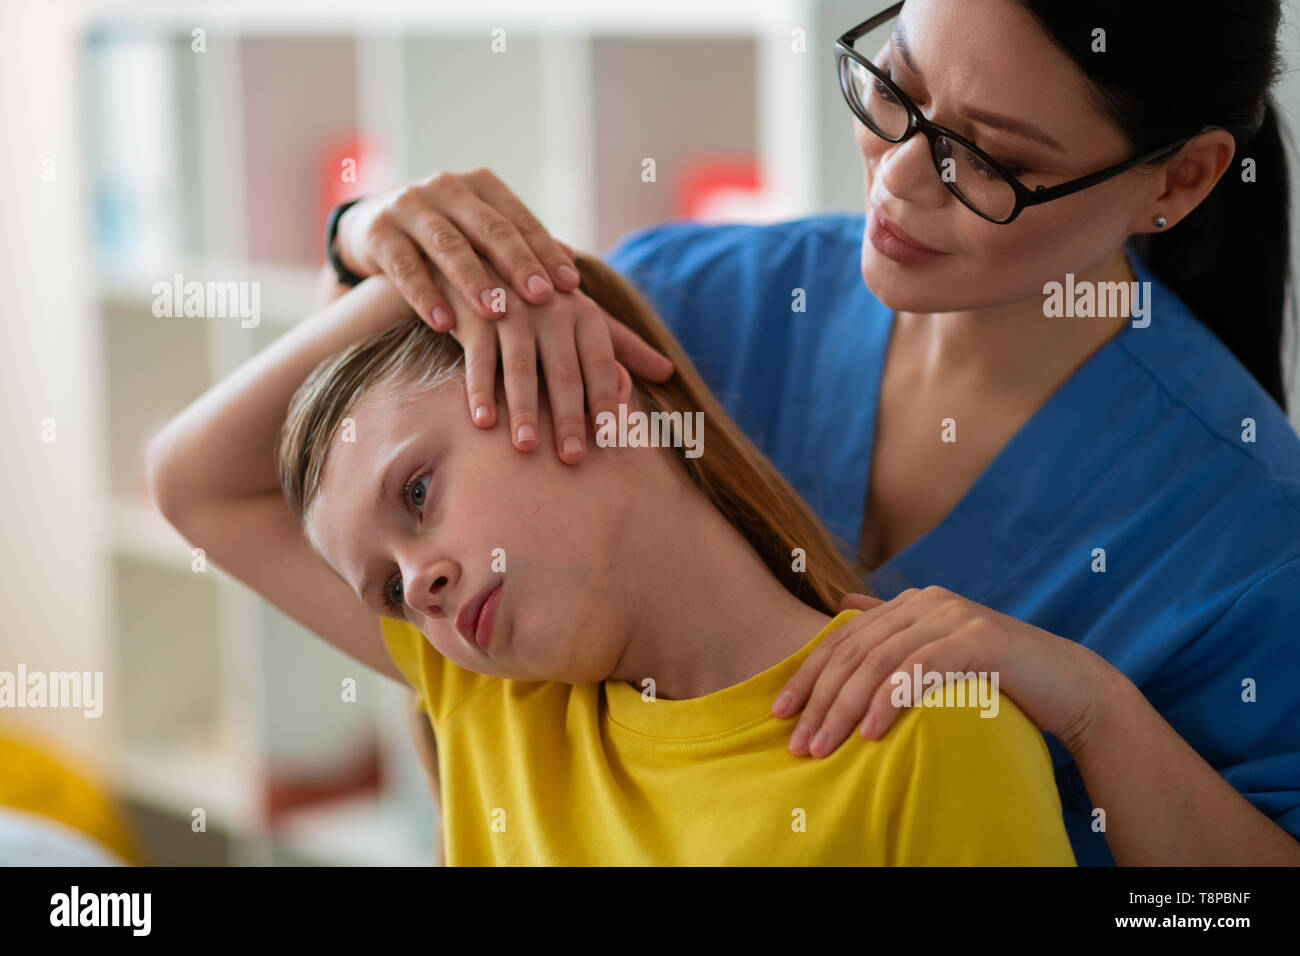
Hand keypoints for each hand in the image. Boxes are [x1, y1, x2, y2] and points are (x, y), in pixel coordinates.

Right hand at [339, 170, 673, 462]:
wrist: (378, 235)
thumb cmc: (469, 268)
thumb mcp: (517, 277)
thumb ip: (584, 319)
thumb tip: (663, 370)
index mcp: (493, 192)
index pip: (531, 225)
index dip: (552, 255)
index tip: (575, 290)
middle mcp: (455, 193)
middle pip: (496, 235)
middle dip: (521, 270)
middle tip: (544, 300)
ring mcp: (414, 211)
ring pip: (450, 248)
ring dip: (475, 283)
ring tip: (495, 316)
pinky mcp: (381, 237)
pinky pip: (405, 268)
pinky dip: (425, 295)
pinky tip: (443, 325)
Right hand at [431, 255, 659, 461]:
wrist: (483, 257)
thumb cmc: (543, 298)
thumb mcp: (585, 314)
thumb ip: (624, 346)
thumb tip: (667, 372)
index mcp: (584, 312)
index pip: (601, 361)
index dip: (606, 399)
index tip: (610, 437)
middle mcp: (552, 309)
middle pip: (564, 370)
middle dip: (568, 416)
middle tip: (572, 458)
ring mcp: (512, 311)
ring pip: (521, 366)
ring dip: (524, 408)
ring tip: (527, 447)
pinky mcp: (476, 315)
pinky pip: (479, 358)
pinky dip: (479, 390)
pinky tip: (483, 423)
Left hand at [771, 585, 1114, 757]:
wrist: (1066, 683)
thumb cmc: (994, 676)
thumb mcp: (936, 648)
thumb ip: (892, 628)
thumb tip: (842, 609)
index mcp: (910, 603)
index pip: (843, 639)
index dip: (807, 675)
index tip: (780, 712)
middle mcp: (927, 601)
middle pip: (855, 652)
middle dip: (820, 700)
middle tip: (797, 742)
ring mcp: (953, 617)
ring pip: (880, 663)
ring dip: (846, 709)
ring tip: (824, 747)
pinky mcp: (978, 640)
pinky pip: (919, 670)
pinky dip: (889, 701)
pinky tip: (871, 733)